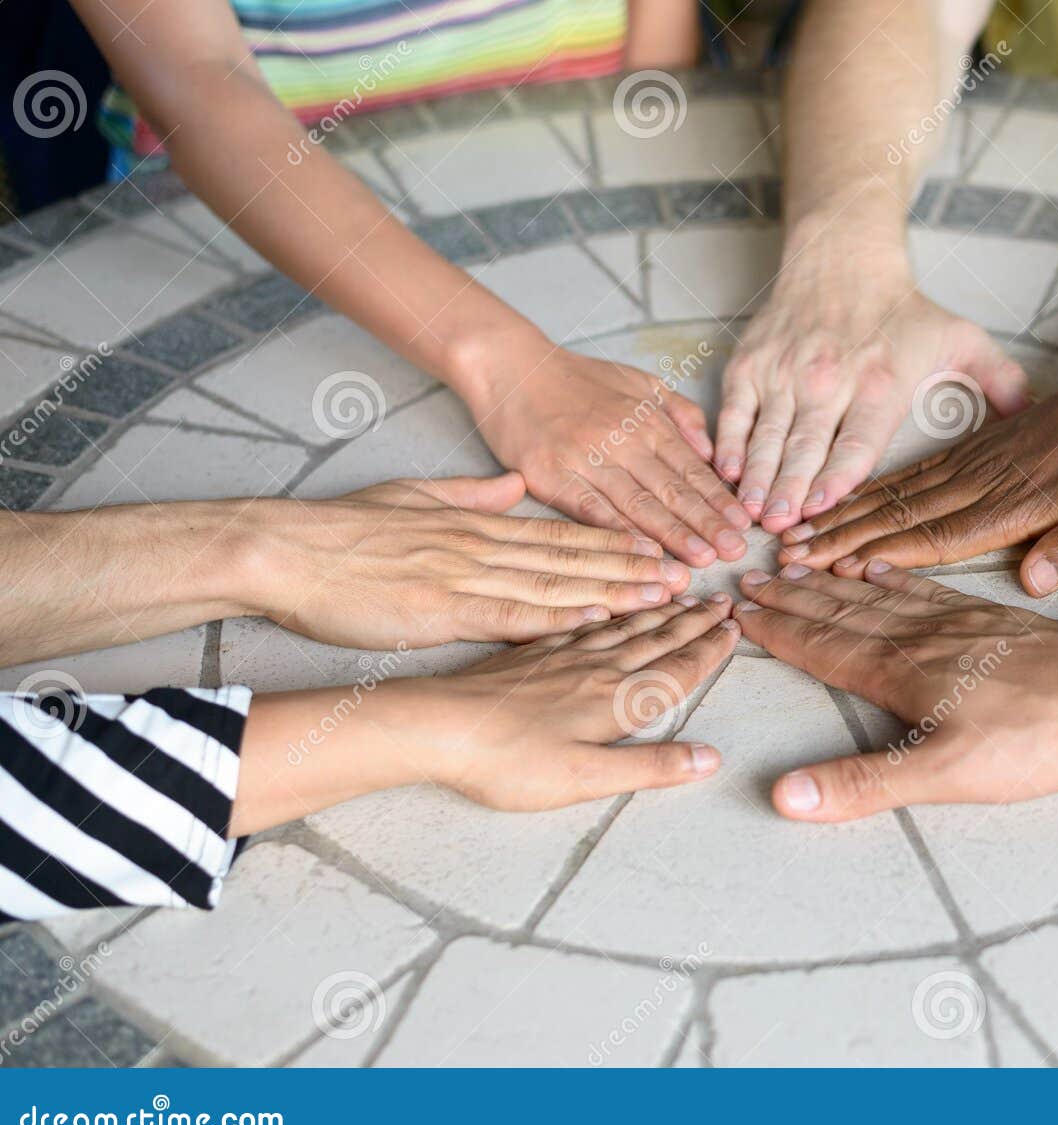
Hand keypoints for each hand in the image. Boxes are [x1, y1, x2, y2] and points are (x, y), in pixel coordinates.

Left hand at [232, 595, 742, 831]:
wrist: (436, 727)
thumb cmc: (506, 762)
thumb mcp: (583, 777)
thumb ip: (649, 766)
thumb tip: (708, 758)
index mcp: (613, 699)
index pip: (676, 669)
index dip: (709, 650)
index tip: (737, 628)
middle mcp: (594, 668)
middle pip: (657, 640)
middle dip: (695, 622)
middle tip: (725, 601)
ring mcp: (561, 655)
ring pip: (624, 627)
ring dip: (659, 613)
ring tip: (684, 597)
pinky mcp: (532, 652)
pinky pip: (585, 622)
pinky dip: (611, 610)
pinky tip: (612, 606)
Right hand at [240, 473, 691, 647]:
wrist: (287, 549)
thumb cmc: (342, 533)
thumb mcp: (414, 500)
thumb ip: (471, 496)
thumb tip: (513, 487)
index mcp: (478, 526)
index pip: (560, 533)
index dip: (613, 541)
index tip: (655, 546)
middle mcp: (482, 548)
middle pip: (573, 557)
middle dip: (632, 567)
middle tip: (684, 574)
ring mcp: (465, 576)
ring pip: (555, 582)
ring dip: (612, 589)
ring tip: (662, 595)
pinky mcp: (443, 608)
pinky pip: (510, 613)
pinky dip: (555, 616)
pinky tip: (595, 618)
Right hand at [457, 326, 749, 566]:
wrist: (511, 366)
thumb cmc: (576, 378)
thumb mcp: (639, 381)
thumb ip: (679, 413)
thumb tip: (711, 451)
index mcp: (647, 421)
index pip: (692, 469)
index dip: (720, 500)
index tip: (745, 526)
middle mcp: (622, 442)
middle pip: (672, 490)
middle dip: (707, 524)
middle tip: (736, 552)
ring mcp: (587, 460)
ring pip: (638, 504)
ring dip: (673, 535)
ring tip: (702, 560)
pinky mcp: (553, 477)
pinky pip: (592, 510)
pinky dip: (618, 533)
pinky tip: (642, 553)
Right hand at [717, 251, 1027, 534]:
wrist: (842, 254)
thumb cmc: (901, 307)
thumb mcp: (962, 338)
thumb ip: (1002, 380)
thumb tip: (1035, 418)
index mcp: (881, 382)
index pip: (857, 440)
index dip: (838, 476)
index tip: (823, 507)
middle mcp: (829, 379)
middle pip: (806, 446)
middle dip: (790, 491)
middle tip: (777, 530)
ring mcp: (785, 372)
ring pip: (767, 435)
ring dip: (757, 478)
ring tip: (750, 514)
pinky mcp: (751, 364)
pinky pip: (735, 412)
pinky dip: (727, 444)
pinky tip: (726, 475)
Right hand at [732, 563, 1057, 822]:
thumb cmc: (1035, 738)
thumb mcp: (945, 775)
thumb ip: (864, 783)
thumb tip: (787, 795)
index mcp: (900, 670)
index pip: (822, 646)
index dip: (777, 631)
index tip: (737, 612)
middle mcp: (918, 635)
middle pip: (839, 613)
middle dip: (790, 600)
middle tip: (748, 582)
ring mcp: (953, 621)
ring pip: (874, 594)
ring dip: (828, 584)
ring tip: (794, 567)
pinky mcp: (984, 617)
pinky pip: (921, 587)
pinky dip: (888, 576)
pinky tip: (875, 567)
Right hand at [778, 355, 1057, 595]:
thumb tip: (1037, 581)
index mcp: (1017, 503)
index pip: (939, 536)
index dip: (887, 556)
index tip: (838, 571)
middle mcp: (983, 483)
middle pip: (901, 516)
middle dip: (842, 539)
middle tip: (791, 559)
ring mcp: (973, 464)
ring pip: (897, 494)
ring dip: (845, 515)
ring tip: (799, 532)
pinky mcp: (972, 450)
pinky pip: (912, 474)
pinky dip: (872, 490)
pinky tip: (844, 501)